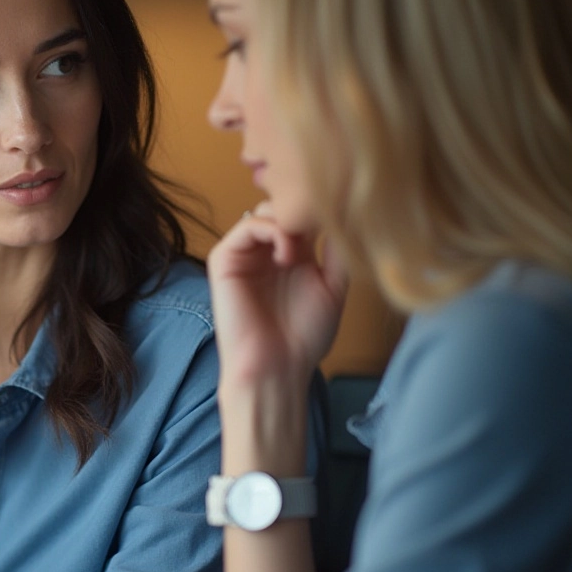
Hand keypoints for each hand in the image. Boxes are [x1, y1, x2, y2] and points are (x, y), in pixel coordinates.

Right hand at [206, 207, 347, 395]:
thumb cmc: (304, 337)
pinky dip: (271, 231)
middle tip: (320, 231)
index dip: (321, 209)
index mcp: (294, 254)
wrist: (276, 366)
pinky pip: (247, 225)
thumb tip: (346, 210)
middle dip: (304, 212)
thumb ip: (339, 249)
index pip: (304, 214)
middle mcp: (268, 250)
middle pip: (284, 206)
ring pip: (265, 210)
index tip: (342, 215)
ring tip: (301, 254)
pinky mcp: (225, 259)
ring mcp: (246, 254)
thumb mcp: (334, 285)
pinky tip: (287, 255)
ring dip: (289, 223)